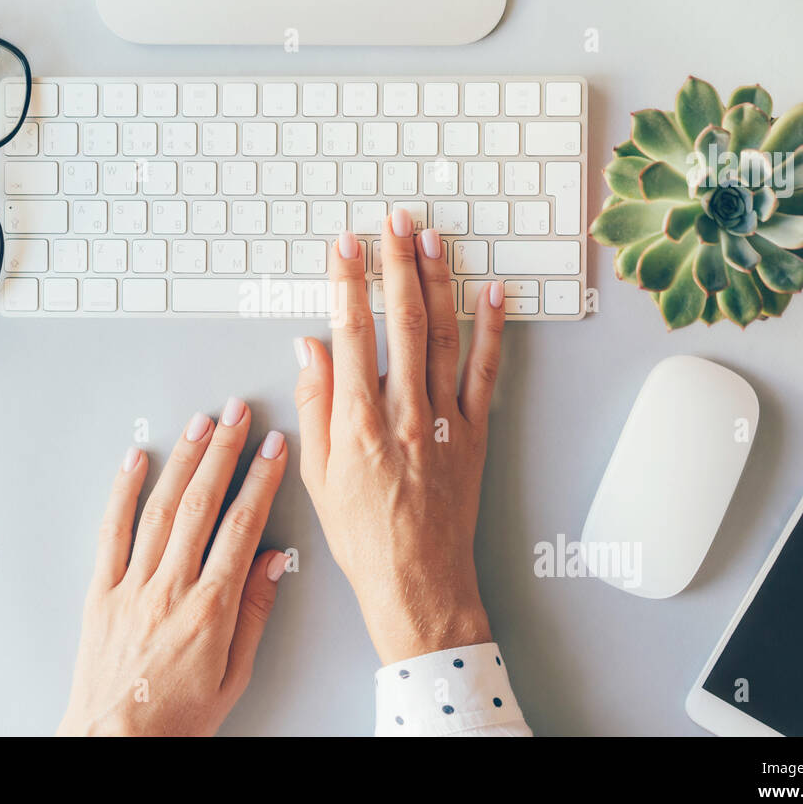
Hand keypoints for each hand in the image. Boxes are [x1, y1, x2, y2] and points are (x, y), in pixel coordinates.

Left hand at [59, 399, 289, 736]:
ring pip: (160, 508)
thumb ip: (255, 612)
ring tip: (199, 423)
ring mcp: (131, 586)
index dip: (260, 479)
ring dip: (182, 459)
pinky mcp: (100, 592)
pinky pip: (111, 531)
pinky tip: (136, 459)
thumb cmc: (174, 719)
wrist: (113, 744)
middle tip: (238, 414)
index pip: (242, 526)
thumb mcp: (233, 676)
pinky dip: (122, 491)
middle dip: (223, 450)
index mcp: (210, 609)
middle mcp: (169, 589)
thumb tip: (272, 560)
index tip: (272, 448)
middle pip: (201, 503)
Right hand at [293, 210, 505, 664]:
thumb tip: (310, 348)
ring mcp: (445, 420)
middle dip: (397, 262)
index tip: (345, 246)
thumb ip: (314, 403)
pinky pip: (487, 372)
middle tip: (394, 222)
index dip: (347, 281)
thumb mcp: (317, 473)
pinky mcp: (475, 433)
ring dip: (439, 280)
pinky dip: (492, 330)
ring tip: (432, 239)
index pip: (350, 331)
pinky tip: (492, 293)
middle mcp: (404, 412)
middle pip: (403, 320)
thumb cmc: (363, 536)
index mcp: (358, 421)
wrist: (417, 582)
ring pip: (444, 335)